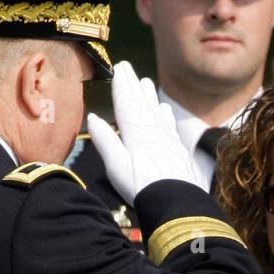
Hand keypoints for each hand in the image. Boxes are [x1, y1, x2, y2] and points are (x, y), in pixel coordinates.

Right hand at [86, 60, 199, 203]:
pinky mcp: (179, 153)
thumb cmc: (143, 188)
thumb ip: (106, 141)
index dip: (122, 85)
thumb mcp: (117, 166)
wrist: (178, 205)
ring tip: (147, 84)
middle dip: (134, 85)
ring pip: (157, 112)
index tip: (119, 67)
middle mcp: (153, 131)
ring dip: (150, 97)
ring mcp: (169, 140)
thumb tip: (93, 118)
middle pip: (142, 103)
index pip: (127, 103)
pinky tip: (165, 112)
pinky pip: (170, 126)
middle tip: (129, 68)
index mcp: (135, 132)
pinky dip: (165, 115)